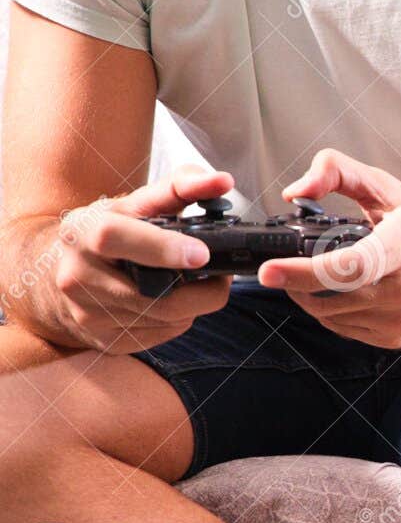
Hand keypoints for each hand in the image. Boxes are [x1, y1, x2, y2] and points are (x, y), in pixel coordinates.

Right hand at [46, 166, 233, 353]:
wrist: (56, 275)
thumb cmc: (107, 234)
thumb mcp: (134, 204)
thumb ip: (180, 187)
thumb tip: (222, 181)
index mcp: (81, 232)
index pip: (115, 238)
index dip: (162, 247)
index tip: (201, 254)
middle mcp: (77, 276)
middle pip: (156, 297)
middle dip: (204, 289)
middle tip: (223, 274)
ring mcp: (88, 314)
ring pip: (166, 319)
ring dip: (194, 304)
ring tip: (193, 284)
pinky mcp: (104, 341)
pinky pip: (162, 335)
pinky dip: (178, 320)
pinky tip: (171, 301)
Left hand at [256, 150, 400, 349]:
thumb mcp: (391, 190)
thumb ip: (339, 172)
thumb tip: (297, 190)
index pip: (352, 265)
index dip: (305, 270)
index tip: (271, 270)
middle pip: (332, 296)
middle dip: (295, 284)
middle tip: (279, 270)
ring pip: (332, 317)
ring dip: (311, 299)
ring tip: (313, 277)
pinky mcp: (398, 339)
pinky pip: (346, 330)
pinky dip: (332, 314)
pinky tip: (340, 295)